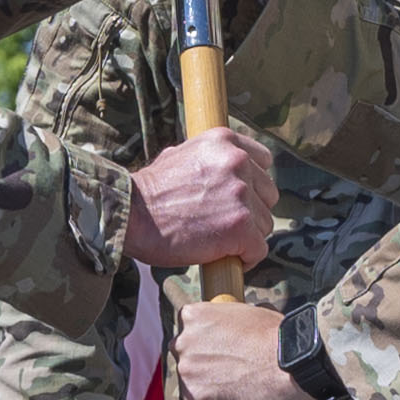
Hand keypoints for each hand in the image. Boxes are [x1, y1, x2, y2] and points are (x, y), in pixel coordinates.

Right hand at [124, 126, 276, 271]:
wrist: (131, 214)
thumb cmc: (150, 191)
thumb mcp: (179, 155)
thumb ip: (210, 159)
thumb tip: (225, 167)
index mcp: (225, 141)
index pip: (264, 161)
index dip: (253, 183)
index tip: (237, 199)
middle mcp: (238, 162)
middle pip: (268, 194)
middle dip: (251, 211)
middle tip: (223, 223)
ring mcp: (241, 194)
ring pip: (265, 223)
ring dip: (246, 236)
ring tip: (217, 241)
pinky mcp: (241, 226)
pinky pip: (259, 249)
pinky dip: (245, 258)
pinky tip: (225, 257)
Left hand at [172, 295, 317, 399]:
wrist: (299, 367)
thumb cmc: (283, 339)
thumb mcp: (253, 313)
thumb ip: (231, 321)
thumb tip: (236, 329)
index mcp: (194, 317)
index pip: (187, 332)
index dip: (205, 345)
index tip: (220, 354)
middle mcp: (184, 345)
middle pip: (185, 362)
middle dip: (204, 371)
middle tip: (231, 377)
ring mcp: (188, 378)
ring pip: (190, 392)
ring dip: (209, 396)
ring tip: (239, 397)